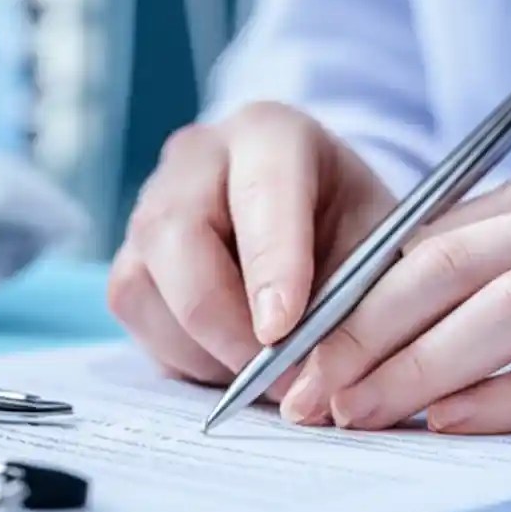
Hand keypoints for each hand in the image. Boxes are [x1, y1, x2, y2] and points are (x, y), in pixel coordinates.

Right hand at [107, 102, 395, 396]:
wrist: (322, 229)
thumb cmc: (353, 235)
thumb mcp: (380, 256)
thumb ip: (354, 304)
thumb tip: (310, 378)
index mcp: (271, 134)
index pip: (261, 191)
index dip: (269, 263)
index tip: (282, 331)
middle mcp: (197, 157)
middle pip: (177, 233)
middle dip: (224, 321)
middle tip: (274, 378)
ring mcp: (150, 204)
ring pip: (144, 283)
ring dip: (203, 348)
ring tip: (263, 376)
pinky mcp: (130, 256)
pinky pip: (135, 313)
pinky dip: (182, 354)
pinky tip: (229, 360)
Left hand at [285, 162, 510, 433]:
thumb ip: (478, 270)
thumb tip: (361, 315)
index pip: (425, 240)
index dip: (353, 299)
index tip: (300, 351)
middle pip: (455, 266)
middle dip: (368, 333)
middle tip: (315, 391)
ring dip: (424, 365)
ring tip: (364, 409)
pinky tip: (456, 420)